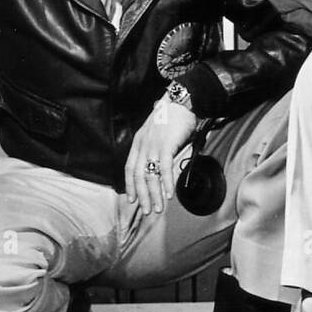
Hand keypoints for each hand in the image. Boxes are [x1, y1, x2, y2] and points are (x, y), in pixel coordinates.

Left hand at [124, 97, 198, 214]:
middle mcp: (143, 145)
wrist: (182, 101)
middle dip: (143, 196)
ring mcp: (154, 145)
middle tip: (147, 210)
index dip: (130, 186)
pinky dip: (167, 183)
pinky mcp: (167, 145)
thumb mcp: (156, 133)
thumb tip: (160, 167)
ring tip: (159, 208)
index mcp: (138, 142)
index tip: (133, 199)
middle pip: (139, 176)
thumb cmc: (171, 117)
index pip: (130, 169)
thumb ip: (155, 149)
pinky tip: (170, 193)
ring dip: (155, 194)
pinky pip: (165, 168)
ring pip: (151, 176)